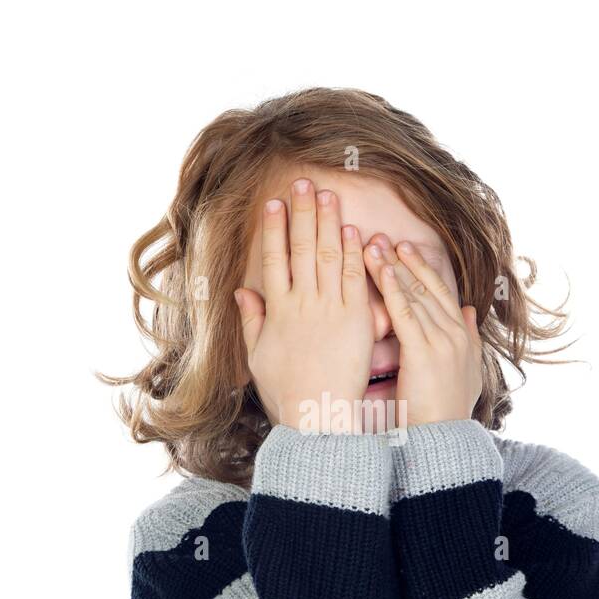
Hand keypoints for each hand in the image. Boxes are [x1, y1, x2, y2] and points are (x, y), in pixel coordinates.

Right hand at [234, 179, 373, 431]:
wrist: (317, 415)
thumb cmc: (288, 391)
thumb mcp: (259, 356)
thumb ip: (252, 320)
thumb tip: (243, 291)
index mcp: (277, 310)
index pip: (274, 258)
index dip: (274, 227)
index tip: (274, 202)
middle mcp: (302, 303)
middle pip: (301, 247)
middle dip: (302, 212)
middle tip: (304, 182)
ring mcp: (329, 309)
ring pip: (329, 255)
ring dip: (329, 222)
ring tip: (328, 194)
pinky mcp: (356, 319)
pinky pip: (355, 279)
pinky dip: (354, 253)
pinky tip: (353, 230)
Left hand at [364, 236, 482, 426]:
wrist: (444, 440)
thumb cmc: (446, 413)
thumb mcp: (467, 372)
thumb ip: (469, 339)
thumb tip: (470, 312)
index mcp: (462, 336)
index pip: (441, 292)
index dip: (423, 269)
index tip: (405, 249)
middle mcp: (455, 332)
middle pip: (427, 287)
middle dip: (404, 260)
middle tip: (382, 237)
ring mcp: (442, 340)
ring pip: (415, 294)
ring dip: (393, 266)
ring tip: (374, 244)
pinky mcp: (424, 352)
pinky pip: (406, 313)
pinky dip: (393, 289)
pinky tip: (381, 270)